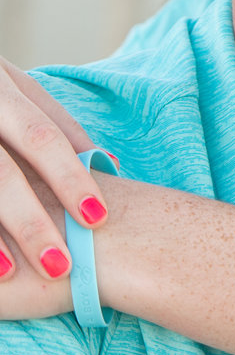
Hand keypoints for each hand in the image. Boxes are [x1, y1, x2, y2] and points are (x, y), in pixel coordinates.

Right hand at [0, 56, 101, 281]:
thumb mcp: (10, 86)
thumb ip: (50, 118)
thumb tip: (103, 161)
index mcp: (2, 82)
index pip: (46, 136)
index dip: (72, 179)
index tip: (99, 219)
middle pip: (6, 170)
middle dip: (34, 219)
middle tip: (61, 264)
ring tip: (11, 272)